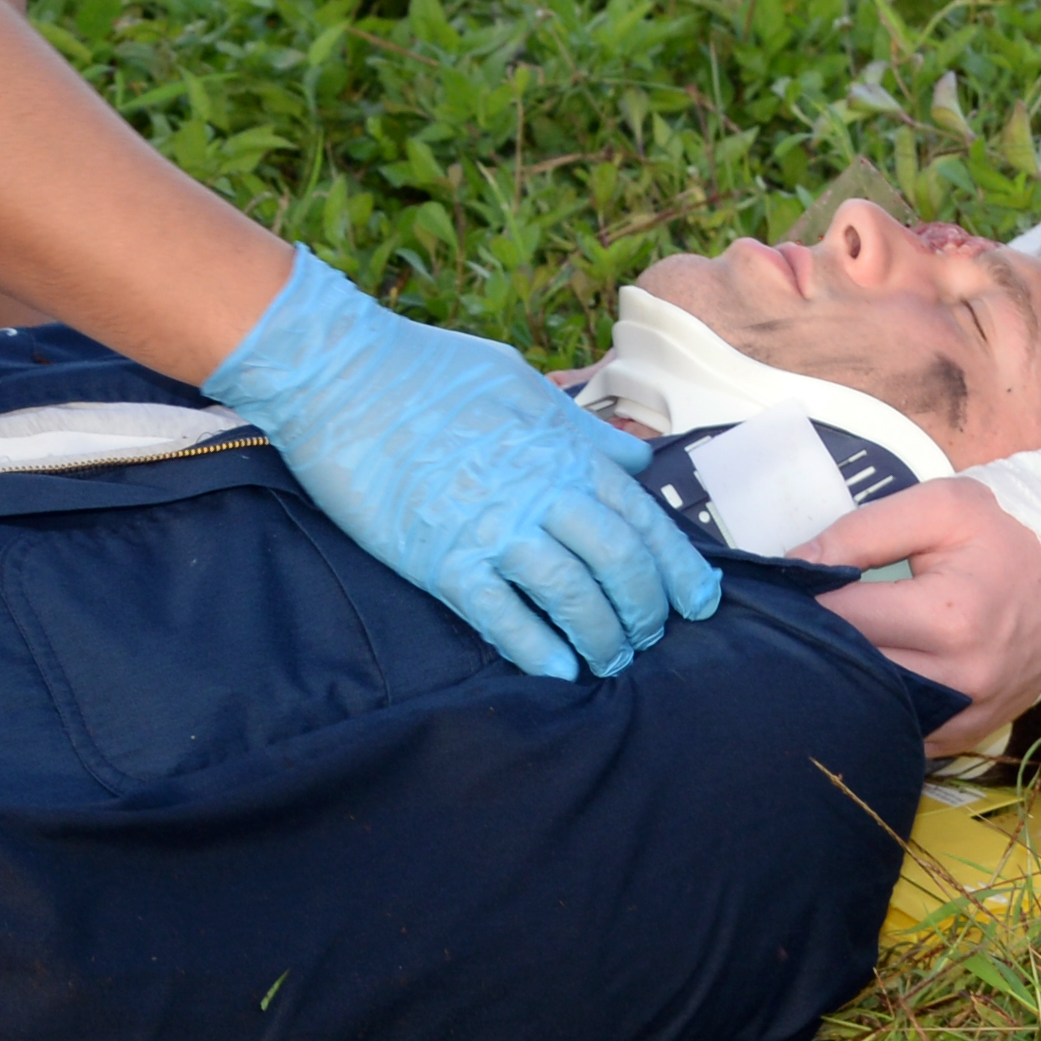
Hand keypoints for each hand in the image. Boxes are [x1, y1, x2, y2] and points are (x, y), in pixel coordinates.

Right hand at [208, 247, 723, 678]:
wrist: (341, 376)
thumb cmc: (429, 369)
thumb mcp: (522, 383)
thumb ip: (581, 429)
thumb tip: (630, 460)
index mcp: (567, 451)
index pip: (645, 521)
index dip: (680, 570)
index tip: (699, 603)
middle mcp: (544, 494)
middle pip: (620, 566)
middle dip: (645, 612)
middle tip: (646, 638)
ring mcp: (494, 530)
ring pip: (573, 598)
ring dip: (600, 638)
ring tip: (607, 661)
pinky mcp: (442, 561)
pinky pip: (503, 618)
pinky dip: (537, 650)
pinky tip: (556, 672)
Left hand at [800, 480, 1040, 752]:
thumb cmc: (1001, 538)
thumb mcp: (940, 508)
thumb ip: (862, 530)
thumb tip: (796, 565)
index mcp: (952, 616)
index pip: (846, 617)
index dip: (810, 599)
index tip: (795, 587)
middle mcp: (961, 678)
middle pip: (855, 669)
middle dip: (819, 642)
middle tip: (801, 619)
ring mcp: (967, 715)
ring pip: (873, 709)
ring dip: (844, 681)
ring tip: (828, 648)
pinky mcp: (968, 736)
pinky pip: (903, 735)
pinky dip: (878, 710)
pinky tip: (865, 680)